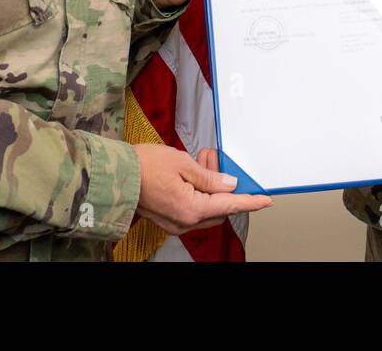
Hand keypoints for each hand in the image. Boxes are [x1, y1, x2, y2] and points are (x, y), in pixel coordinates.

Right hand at [133, 143, 271, 235]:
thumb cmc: (145, 166)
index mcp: (192, 209)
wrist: (116, 174)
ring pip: (206, 207)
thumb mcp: (184, 164)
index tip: (265, 200)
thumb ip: (210, 177)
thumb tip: (229, 184)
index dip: (250, 201)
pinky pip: (192, 207)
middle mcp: (185, 221)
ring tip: (202, 160)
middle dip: (224, 186)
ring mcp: (175, 221)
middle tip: (217, 162)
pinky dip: (198, 191)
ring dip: (210, 186)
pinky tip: (193, 171)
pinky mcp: (168, 216)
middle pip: (218, 208)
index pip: (230, 205)